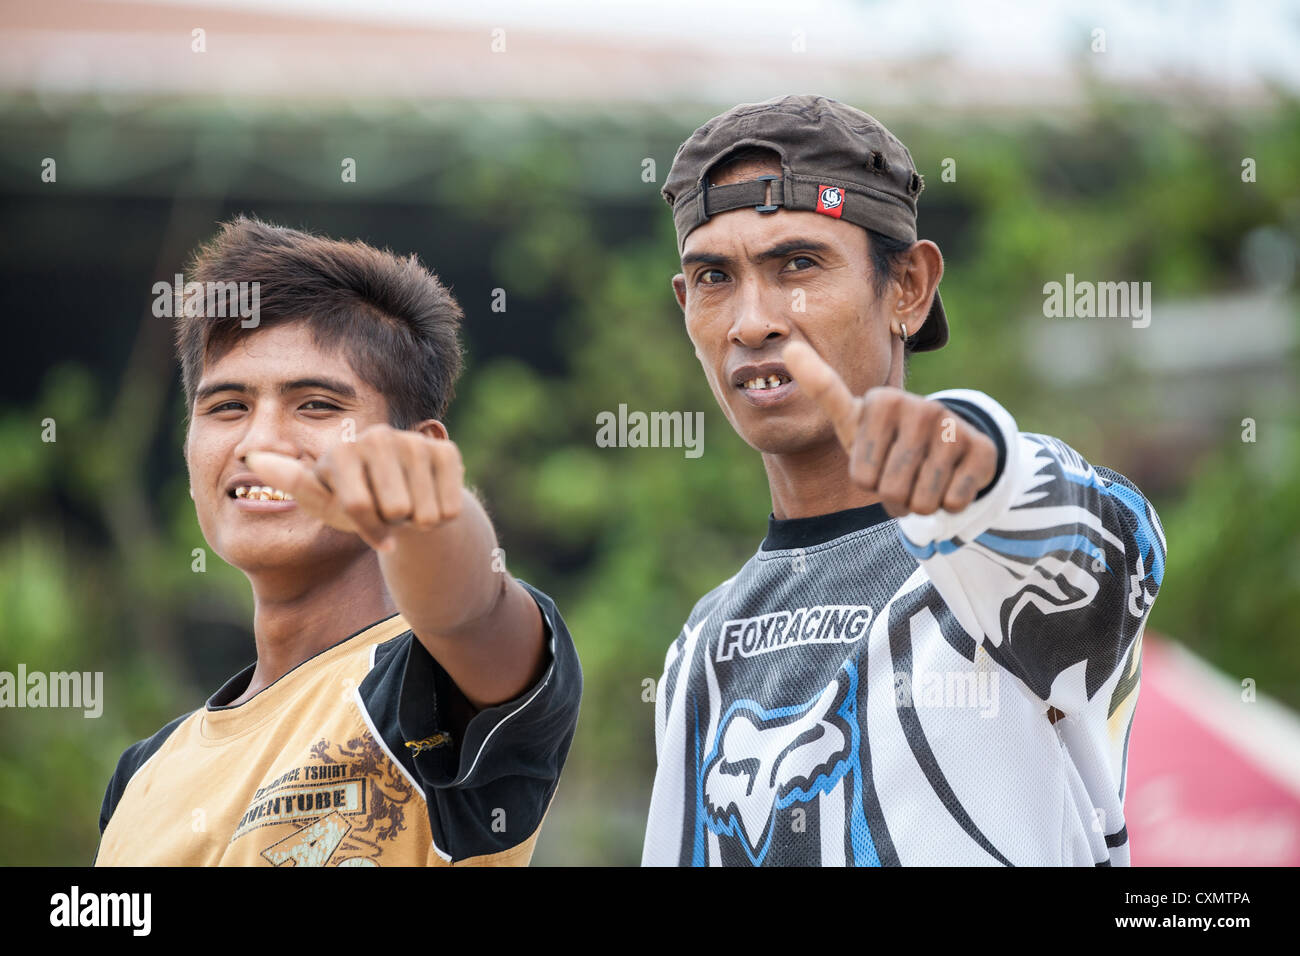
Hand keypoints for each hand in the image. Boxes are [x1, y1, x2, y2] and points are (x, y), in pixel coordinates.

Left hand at [246, 426, 464, 552]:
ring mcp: (414, 441)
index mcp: (342, 450)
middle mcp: (378, 436)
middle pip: (393, 509)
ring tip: (408, 506)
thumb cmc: (357, 505)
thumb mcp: (323, 502)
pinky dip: (442, 514)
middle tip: (389, 513)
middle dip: (393, 523)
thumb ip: (290, 481)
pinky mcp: (446, 451)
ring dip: (418, 521)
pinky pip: (450, 505)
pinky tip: (429, 499)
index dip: (368, 529)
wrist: (406, 504)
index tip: (369, 531)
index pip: (357, 507)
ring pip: (425, 511)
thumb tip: (251, 456)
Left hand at [783, 341, 997, 517]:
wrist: (946, 446)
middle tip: (900, 474)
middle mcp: (919, 408)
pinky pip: (952, 501)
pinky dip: (948, 503)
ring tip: (922, 478)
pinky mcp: (982, 449)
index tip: (871, 459)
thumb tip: (790, 347)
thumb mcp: (853, 421)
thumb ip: (822, 388)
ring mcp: (952, 427)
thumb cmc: (886, 439)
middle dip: (893, 496)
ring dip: (919, 503)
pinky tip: (950, 480)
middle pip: (889, 490)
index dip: (866, 479)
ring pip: (922, 500)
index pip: (862, 475)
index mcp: (880, 402)